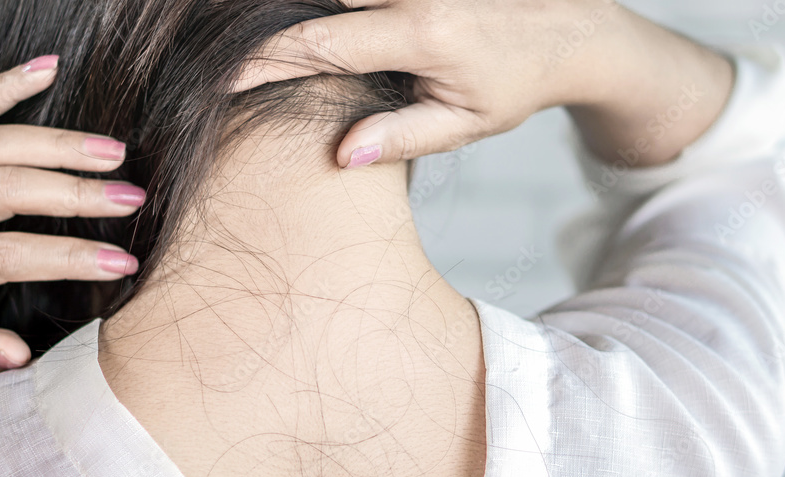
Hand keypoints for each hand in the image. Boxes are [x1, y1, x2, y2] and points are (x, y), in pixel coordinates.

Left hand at [0, 55, 143, 383]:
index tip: (122, 263)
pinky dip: (9, 84)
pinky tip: (50, 69)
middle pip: (2, 189)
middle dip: (75, 194)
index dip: (68, 260)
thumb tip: (15, 353)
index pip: (3, 256)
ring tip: (114, 153)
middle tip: (131, 198)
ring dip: (59, 145)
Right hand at [233, 0, 733, 168]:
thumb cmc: (513, 85)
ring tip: (239, 33)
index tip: (223, 79)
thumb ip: (402, 136)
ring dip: (291, 11)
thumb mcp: (464, 125)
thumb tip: (342, 154)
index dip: (265, 61)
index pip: (323, 45)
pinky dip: (332, 4)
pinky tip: (307, 24)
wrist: (568, 32)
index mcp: (423, 35)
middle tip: (216, 45)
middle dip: (263, 21)